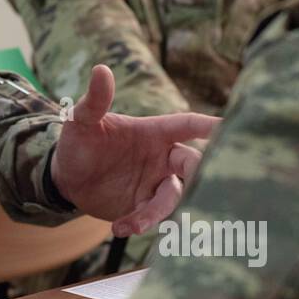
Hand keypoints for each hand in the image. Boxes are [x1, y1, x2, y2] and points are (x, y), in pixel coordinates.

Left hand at [50, 65, 217, 238]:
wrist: (66, 178)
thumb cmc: (79, 141)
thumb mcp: (82, 121)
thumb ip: (95, 101)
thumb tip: (100, 70)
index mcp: (154, 132)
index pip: (188, 125)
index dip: (210, 126)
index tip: (232, 126)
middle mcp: (162, 158)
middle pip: (194, 164)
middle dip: (200, 173)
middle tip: (198, 184)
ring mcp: (155, 183)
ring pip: (174, 197)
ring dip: (158, 210)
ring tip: (132, 222)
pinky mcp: (145, 207)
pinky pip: (152, 217)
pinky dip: (139, 224)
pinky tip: (118, 228)